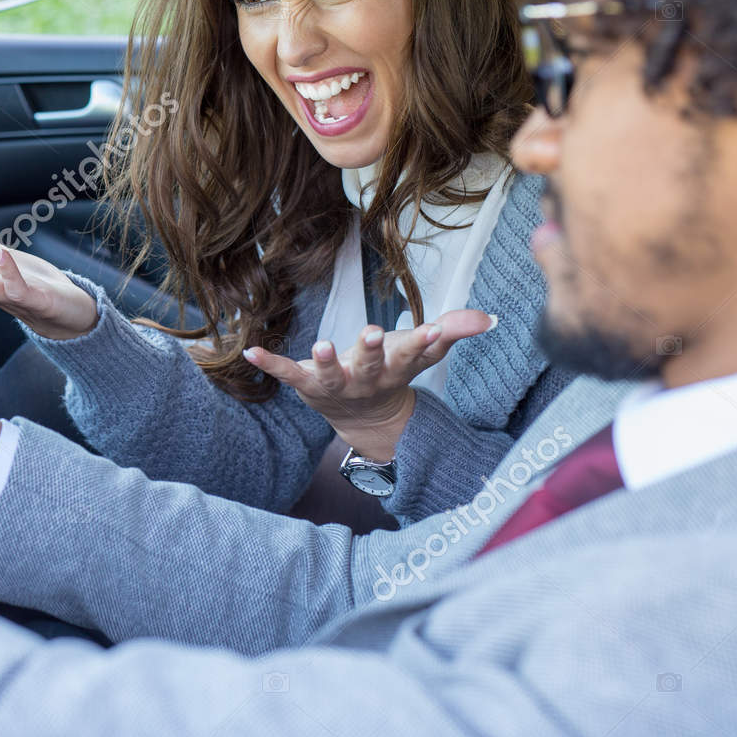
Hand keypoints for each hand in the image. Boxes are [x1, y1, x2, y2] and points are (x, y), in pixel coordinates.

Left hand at [243, 310, 496, 461]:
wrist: (363, 417)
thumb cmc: (393, 370)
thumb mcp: (424, 350)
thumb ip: (453, 331)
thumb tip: (487, 318)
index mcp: (397, 369)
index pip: (414, 354)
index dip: (425, 342)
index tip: (432, 329)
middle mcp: (367, 380)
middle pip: (372, 365)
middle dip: (373, 350)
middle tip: (374, 333)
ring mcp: (336, 385)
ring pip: (333, 375)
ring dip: (327, 361)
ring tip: (321, 345)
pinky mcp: (308, 385)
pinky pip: (288, 374)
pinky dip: (269, 364)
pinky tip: (250, 351)